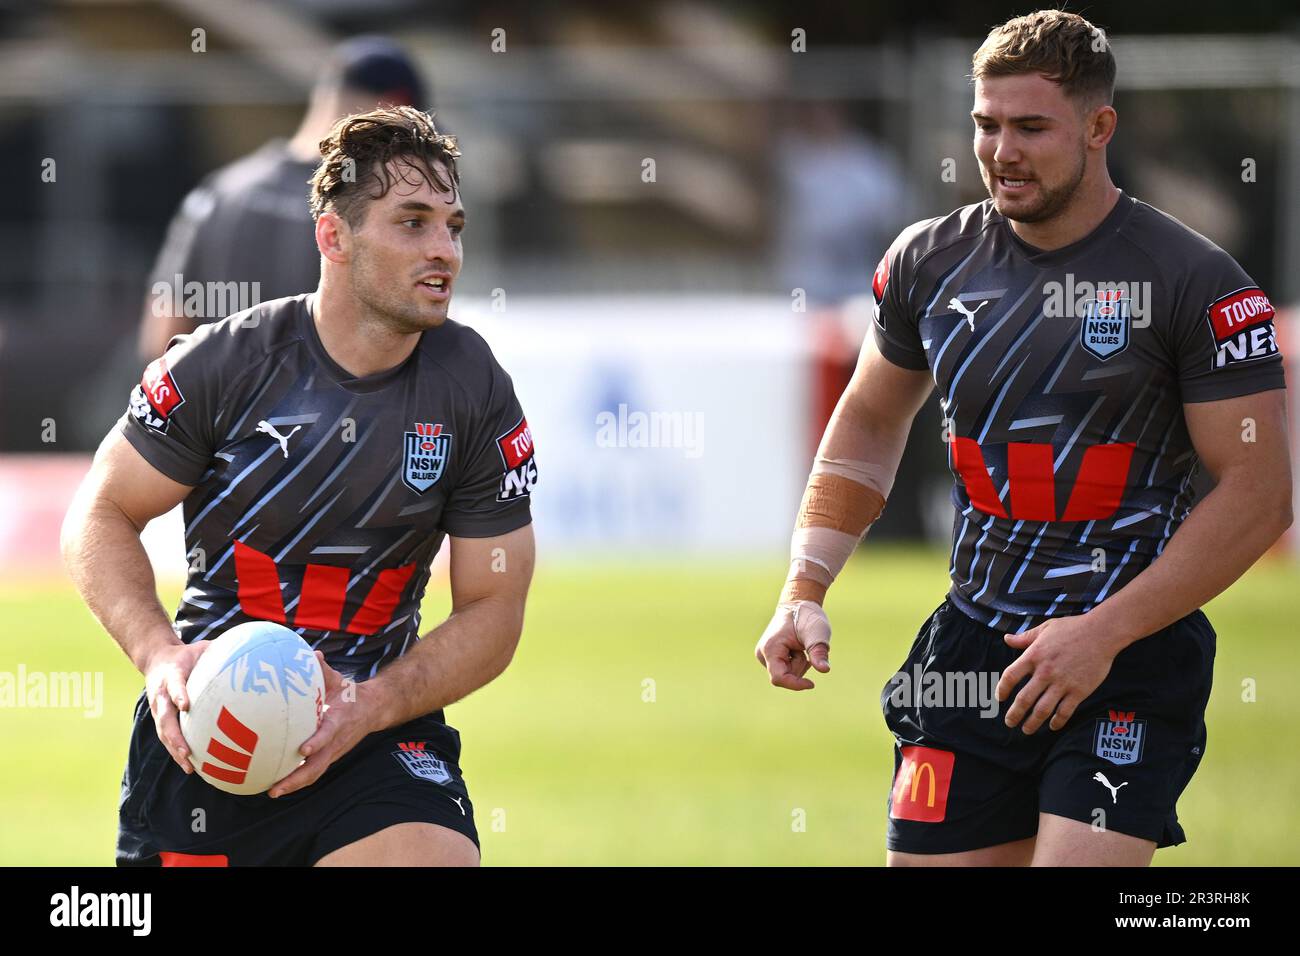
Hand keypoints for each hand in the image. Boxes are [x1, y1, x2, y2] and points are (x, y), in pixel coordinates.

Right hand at [143, 639, 210, 773]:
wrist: (156, 659)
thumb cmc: (186, 655)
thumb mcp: (201, 648)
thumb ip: (220, 650)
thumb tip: (251, 647)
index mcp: (171, 674)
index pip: (174, 684)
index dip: (179, 694)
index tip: (186, 705)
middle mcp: (162, 694)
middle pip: (164, 718)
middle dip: (174, 736)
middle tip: (186, 751)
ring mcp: (159, 709)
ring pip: (164, 732)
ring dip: (175, 750)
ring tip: (189, 766)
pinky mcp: (162, 719)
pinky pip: (168, 737)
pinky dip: (177, 752)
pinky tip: (192, 767)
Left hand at [269, 652, 379, 797]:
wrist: (373, 710)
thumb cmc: (349, 694)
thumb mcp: (339, 680)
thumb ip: (323, 670)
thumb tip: (312, 654)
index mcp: (340, 720)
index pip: (329, 733)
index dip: (317, 742)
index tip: (302, 750)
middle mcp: (337, 741)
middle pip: (318, 765)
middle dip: (297, 778)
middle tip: (276, 788)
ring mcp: (333, 752)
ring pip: (315, 773)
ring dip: (295, 785)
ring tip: (273, 792)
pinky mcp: (329, 756)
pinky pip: (313, 771)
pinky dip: (296, 780)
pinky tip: (276, 785)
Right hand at [754, 601, 831, 690]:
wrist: (798, 604)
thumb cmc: (807, 616)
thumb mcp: (817, 633)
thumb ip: (819, 652)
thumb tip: (824, 669)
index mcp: (770, 648)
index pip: (779, 678)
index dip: (795, 684)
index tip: (812, 684)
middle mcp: (763, 653)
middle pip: (784, 677)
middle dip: (799, 667)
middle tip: (804, 648)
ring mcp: (764, 655)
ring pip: (786, 674)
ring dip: (798, 664)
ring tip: (800, 645)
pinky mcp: (769, 657)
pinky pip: (786, 670)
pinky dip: (796, 663)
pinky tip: (797, 649)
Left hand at [995, 614, 1117, 733]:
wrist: (1102, 633)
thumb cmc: (1073, 628)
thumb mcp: (1045, 628)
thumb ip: (1025, 637)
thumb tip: (1006, 639)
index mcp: (1034, 655)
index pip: (1010, 676)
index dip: (1002, 689)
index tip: (999, 698)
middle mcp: (1045, 672)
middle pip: (1024, 699)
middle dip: (1014, 714)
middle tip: (1009, 722)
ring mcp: (1062, 683)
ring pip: (1042, 710)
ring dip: (1032, 723)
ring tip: (1026, 729)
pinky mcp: (1079, 691)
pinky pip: (1065, 711)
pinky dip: (1057, 722)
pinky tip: (1052, 726)